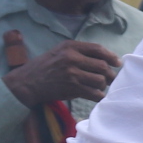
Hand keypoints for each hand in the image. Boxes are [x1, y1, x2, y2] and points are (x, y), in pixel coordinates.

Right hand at [0, 30, 120, 106]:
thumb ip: (79, 52)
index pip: (98, 49)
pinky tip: (96, 96)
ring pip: (100, 80)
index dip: (111, 56)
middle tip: (111, 79)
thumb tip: (105, 59)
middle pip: (102, 66)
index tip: (117, 63)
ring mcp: (72, 73)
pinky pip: (94, 93)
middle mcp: (72, 58)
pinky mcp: (71, 88)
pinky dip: (98, 96)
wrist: (25, 83)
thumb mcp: (59, 52)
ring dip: (103, 86)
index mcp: (70, 46)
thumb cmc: (44, 67)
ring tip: (99, 87)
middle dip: (110, 74)